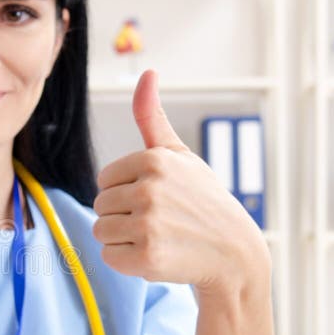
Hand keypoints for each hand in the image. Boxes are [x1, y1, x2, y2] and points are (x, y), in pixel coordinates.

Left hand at [92, 69, 269, 297]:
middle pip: (100, 205)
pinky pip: (108, 256)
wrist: (233, 252)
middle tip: (160, 221)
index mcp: (153, 161)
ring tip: (158, 237)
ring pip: (101, 231)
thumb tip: (147, 73)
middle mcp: (149, 190)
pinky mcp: (147, 258)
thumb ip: (152, 118)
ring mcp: (148, 225)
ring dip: (123, 238)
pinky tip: (156, 255)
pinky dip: (127, 261)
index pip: (104, 180)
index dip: (124, 192)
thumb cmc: (201, 200)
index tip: (155, 198)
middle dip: (123, 215)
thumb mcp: (180, 156)